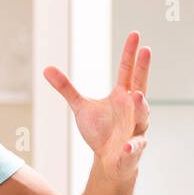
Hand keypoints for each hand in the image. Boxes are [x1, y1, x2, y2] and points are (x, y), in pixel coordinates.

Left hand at [43, 31, 150, 182]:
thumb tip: (46, 68)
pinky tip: (126, 145)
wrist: (108, 160)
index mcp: (122, 96)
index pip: (127, 70)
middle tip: (146, 50)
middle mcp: (133, 109)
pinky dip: (131, 146)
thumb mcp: (80, 107)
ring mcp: (136, 128)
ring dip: (140, 106)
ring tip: (136, 95)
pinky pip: (134, 147)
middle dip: (143, 68)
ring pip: (142, 115)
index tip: (135, 35)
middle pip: (140, 85)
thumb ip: (66, 88)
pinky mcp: (133, 149)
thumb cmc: (99, 130)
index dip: (130, 53)